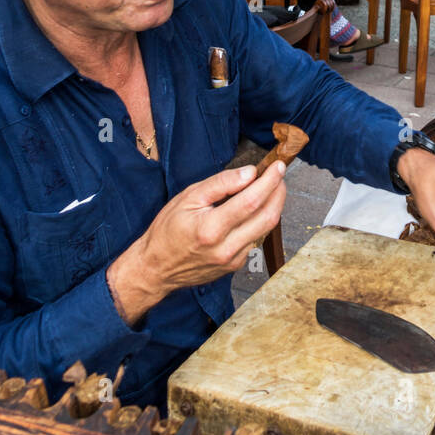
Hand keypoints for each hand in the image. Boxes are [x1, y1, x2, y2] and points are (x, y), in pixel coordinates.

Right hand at [107, 163, 286, 322]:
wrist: (156, 268)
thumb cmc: (167, 230)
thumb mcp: (188, 198)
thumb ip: (220, 184)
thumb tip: (249, 173)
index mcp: (211, 228)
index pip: (251, 201)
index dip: (269, 181)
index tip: (278, 166)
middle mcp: (226, 248)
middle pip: (268, 217)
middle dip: (279, 192)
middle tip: (278, 175)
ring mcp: (233, 260)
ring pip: (266, 229)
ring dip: (273, 206)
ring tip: (269, 188)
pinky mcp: (235, 266)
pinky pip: (256, 239)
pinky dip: (260, 221)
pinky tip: (254, 209)